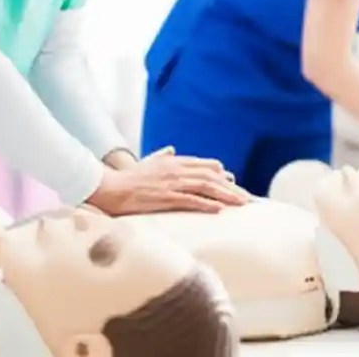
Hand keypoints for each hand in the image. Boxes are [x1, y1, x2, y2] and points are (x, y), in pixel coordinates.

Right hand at [85, 146, 250, 214]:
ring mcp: (171, 183)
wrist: (110, 188)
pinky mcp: (164, 197)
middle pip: (211, 176)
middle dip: (232, 187)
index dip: (222, 174)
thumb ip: (161, 155)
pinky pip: (190, 200)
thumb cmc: (128, 178)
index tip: (235, 184)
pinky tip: (219, 209)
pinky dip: (206, 204)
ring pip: (206, 187)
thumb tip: (171, 149)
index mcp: (173, 162)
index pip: (205, 165)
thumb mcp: (147, 162)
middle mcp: (176, 169)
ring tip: (241, 204)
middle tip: (248, 199)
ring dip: (226, 195)